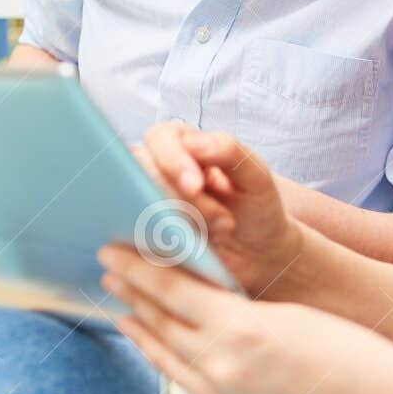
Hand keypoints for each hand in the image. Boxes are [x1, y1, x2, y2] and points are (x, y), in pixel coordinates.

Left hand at [96, 245, 392, 393]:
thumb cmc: (350, 350)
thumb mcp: (289, 314)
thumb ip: (238, 312)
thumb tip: (202, 304)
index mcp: (239, 330)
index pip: (173, 291)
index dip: (139, 269)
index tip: (113, 250)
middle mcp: (222, 370)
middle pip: (162, 325)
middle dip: (134, 295)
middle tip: (109, 271)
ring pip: (170, 361)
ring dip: (145, 333)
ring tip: (123, 312)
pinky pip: (193, 390)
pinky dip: (175, 366)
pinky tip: (167, 353)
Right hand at [131, 122, 302, 296]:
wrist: (258, 254)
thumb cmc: (256, 208)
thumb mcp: (255, 175)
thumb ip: (229, 151)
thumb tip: (193, 142)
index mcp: (183, 144)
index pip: (160, 138)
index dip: (172, 161)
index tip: (195, 186)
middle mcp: (158, 170)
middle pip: (141, 172)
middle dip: (180, 199)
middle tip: (220, 222)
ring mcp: (146, 204)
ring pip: (135, 206)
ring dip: (174, 224)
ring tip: (216, 237)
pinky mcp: (143, 237)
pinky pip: (134, 239)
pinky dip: (162, 246)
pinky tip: (193, 251)